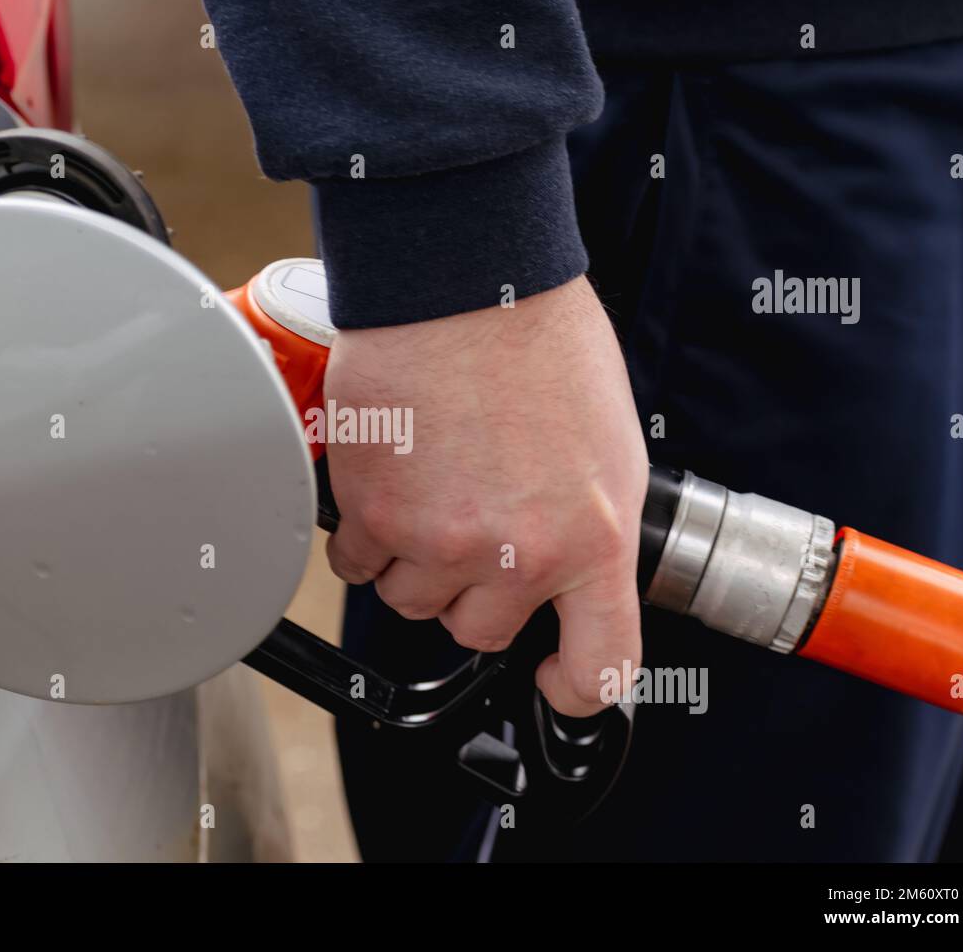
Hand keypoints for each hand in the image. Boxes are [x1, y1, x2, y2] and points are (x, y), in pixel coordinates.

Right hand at [324, 275, 646, 716]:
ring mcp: (440, 539)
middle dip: (471, 588)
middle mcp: (518, 554)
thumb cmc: (539, 338)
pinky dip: (364, 535)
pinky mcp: (375, 513)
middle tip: (471, 525)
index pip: (599, 666)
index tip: (554, 677)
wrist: (465, 275)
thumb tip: (560, 560)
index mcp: (595, 537)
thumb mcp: (607, 442)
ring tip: (427, 488)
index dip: (573, 686)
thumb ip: (584, 520)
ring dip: (413, 561)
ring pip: (409, 600)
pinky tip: (386, 484)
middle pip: (477, 632)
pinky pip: (356, 563)